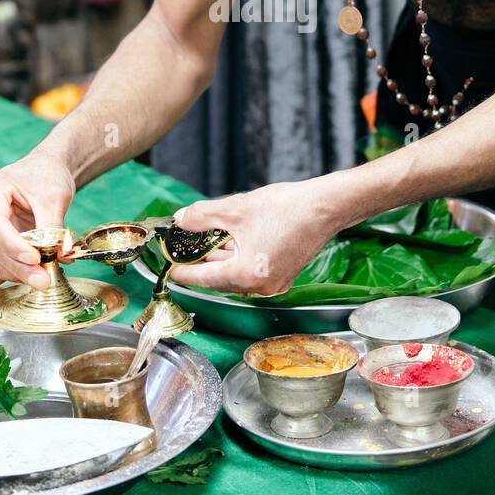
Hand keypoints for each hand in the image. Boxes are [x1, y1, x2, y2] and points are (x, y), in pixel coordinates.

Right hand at [0, 151, 75, 288]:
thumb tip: (58, 256)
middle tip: (43, 281)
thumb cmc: (48, 177)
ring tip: (43, 278)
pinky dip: (7, 274)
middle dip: (19, 267)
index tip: (35, 260)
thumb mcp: (55, 197)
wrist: (46, 172)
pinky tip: (22, 279)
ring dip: (16, 273)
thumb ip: (53, 227)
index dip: (13, 246)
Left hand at [168, 180, 336, 296]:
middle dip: (202, 259)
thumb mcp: (235, 208)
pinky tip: (230, 239)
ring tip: (206, 239)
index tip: (169, 267)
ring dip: (220, 257)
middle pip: (219, 277)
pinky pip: (250, 270)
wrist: (325, 207)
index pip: (204, 278)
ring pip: (235, 273)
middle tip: (185, 245)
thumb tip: (181, 220)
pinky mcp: (282, 275)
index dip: (183, 270)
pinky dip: (238, 257)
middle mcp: (260, 287)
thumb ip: (202, 216)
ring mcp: (273, 284)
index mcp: (245, 275)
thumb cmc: (286, 209)